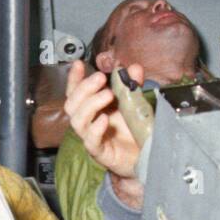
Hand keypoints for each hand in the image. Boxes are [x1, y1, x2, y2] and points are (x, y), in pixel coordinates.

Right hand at [63, 59, 145, 206]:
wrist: (146, 156)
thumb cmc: (135, 130)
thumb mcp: (134, 102)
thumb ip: (133, 85)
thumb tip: (134, 68)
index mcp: (93, 108)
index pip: (76, 92)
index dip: (74, 79)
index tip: (78, 64)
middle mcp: (88, 122)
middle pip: (72, 104)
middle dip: (84, 88)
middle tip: (101, 78)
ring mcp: (92, 137)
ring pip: (77, 121)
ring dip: (90, 104)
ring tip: (108, 95)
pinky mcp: (100, 152)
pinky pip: (90, 141)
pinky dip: (95, 129)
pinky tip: (105, 120)